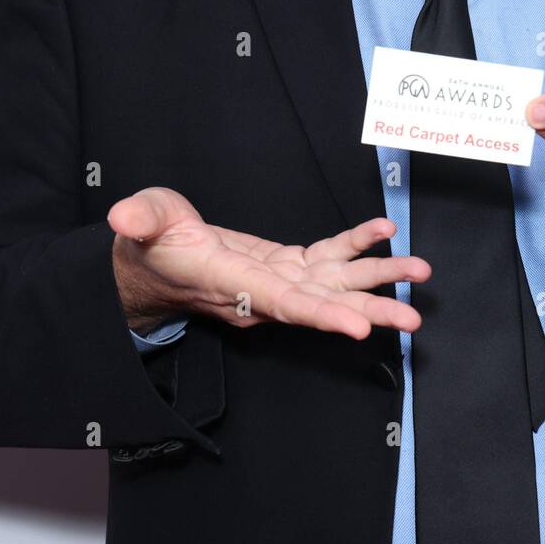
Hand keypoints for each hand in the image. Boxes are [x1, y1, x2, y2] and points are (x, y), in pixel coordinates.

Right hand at [109, 186, 429, 338]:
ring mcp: (277, 279)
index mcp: (233, 282)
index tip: (360, 328)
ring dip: (378, 279)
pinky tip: (384, 232)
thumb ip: (140, 219)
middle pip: (323, 304)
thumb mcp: (142, 223)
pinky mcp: (284, 263)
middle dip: (369, 309)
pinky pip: (328, 256)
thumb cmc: (149, 243)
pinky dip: (357, 244)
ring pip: (335, 284)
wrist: (154, 261)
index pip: (283, 303)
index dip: (322, 315)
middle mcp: (262, 290)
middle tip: (412, 317)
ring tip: (419, 274)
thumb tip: (125, 215)